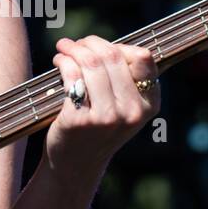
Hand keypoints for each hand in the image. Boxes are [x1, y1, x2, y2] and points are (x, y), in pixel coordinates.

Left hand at [46, 36, 160, 175]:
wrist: (76, 165)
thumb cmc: (98, 129)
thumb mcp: (123, 109)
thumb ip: (124, 80)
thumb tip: (103, 43)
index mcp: (149, 105)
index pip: (143, 58)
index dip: (120, 46)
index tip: (101, 47)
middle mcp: (131, 111)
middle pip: (112, 56)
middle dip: (90, 43)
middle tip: (75, 44)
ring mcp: (106, 117)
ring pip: (91, 63)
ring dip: (73, 49)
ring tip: (63, 49)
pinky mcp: (80, 119)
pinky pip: (72, 76)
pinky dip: (63, 62)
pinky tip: (59, 62)